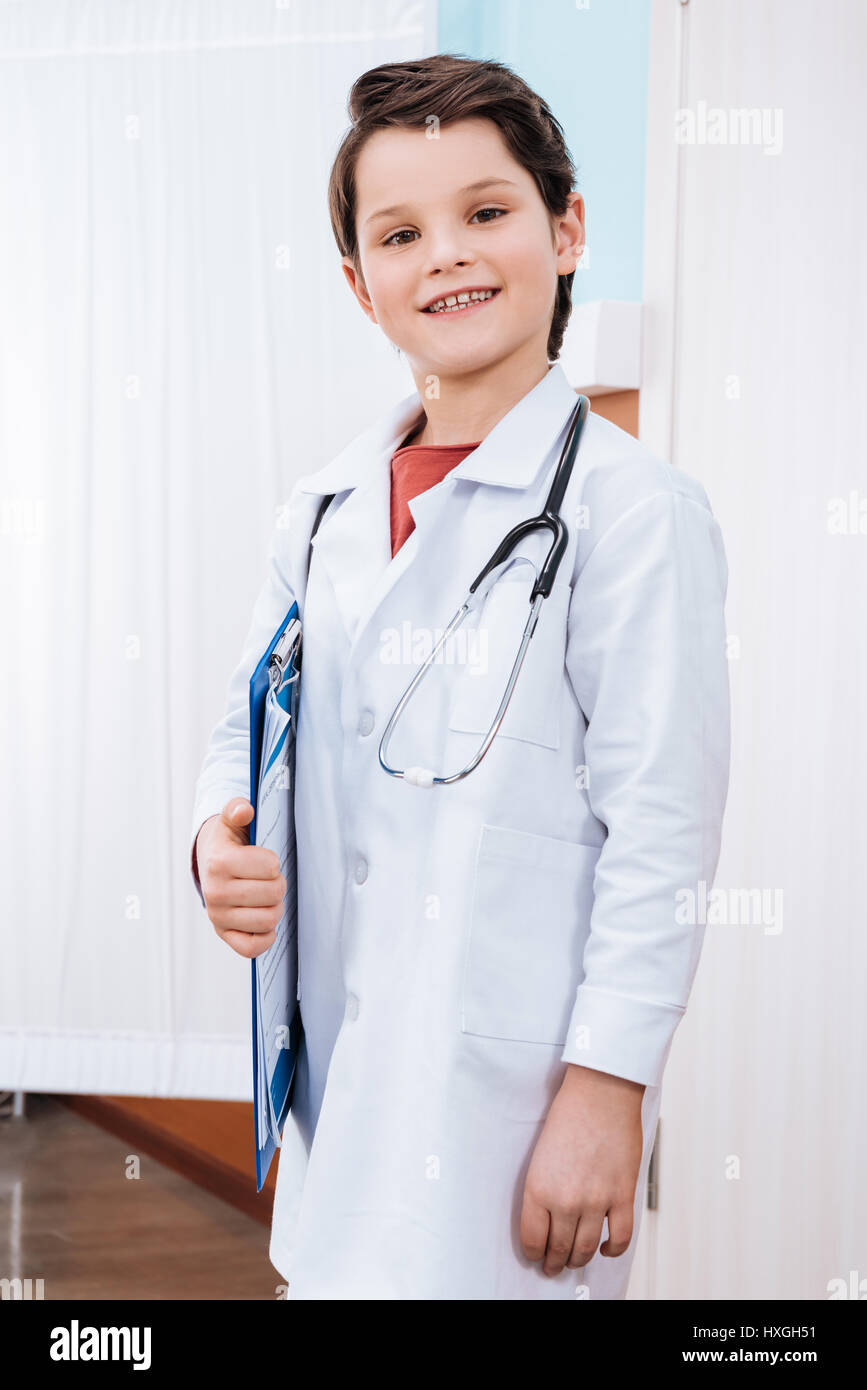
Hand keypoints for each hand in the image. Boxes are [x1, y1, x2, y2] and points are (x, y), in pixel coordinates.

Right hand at [195, 797, 285, 958]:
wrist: (207, 862)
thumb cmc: (227, 842)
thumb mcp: (231, 820)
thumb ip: (238, 809)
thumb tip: (244, 810)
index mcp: (219, 862)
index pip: (270, 867)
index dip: (274, 862)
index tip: (264, 859)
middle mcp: (215, 892)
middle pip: (274, 894)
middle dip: (278, 884)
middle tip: (268, 879)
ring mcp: (218, 916)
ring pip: (268, 920)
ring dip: (275, 908)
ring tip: (266, 897)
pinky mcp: (223, 934)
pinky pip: (252, 948)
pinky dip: (265, 936)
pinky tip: (263, 921)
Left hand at [520, 1064, 644, 1277]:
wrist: (600, 1092)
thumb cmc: (570, 1114)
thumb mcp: (540, 1154)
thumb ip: (543, 1188)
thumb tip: (547, 1216)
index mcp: (538, 1188)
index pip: (532, 1239)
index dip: (534, 1254)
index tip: (536, 1256)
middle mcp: (565, 1200)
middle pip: (559, 1248)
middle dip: (554, 1262)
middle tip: (552, 1266)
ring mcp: (596, 1201)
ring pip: (586, 1248)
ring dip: (579, 1260)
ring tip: (574, 1262)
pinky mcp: (622, 1195)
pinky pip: (619, 1237)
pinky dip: (613, 1250)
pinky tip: (605, 1248)